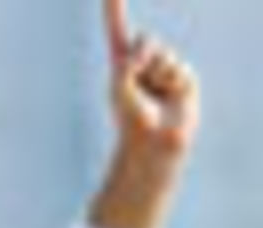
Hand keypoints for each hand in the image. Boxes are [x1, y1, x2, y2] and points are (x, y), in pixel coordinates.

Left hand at [104, 0, 199, 161]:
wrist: (152, 143)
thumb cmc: (131, 120)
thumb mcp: (120, 88)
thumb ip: (126, 63)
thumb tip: (143, 50)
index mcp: (123, 65)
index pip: (117, 31)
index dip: (114, 9)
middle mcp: (144, 65)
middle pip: (145, 40)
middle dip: (141, 55)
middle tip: (136, 76)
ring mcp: (165, 70)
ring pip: (162, 53)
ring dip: (154, 74)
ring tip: (153, 96)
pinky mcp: (184, 78)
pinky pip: (177, 67)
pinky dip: (169, 80)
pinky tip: (169, 96)